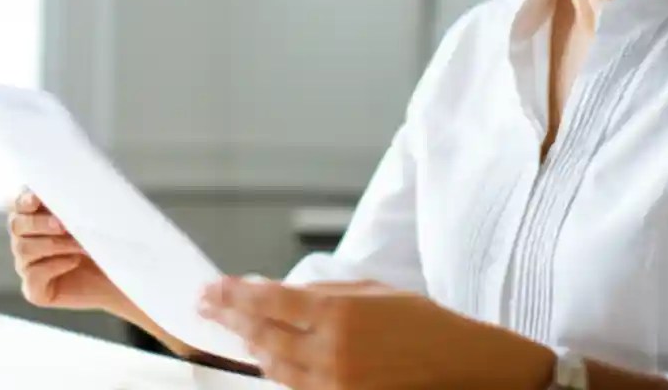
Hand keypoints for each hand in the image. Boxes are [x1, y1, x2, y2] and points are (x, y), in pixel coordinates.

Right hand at [6, 189, 122, 311]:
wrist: (120, 272)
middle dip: (39, 223)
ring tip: (80, 244)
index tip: (36, 199)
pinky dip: (54, 265)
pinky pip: (33, 275)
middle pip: (16, 225)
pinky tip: (74, 261)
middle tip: (64, 224)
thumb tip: (68, 189)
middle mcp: (24, 240)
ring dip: (54, 244)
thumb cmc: (103, 238)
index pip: (14, 202)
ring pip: (24, 249)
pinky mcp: (34, 290)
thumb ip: (73, 201)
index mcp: (32, 216)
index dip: (21, 199)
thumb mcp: (90, 214)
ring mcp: (26, 265)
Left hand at [199, 277, 555, 389]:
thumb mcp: (371, 290)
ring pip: (275, 366)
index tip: (210, 288)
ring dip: (251, 346)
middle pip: (262, 335)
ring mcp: (335, 383)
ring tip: (233, 330)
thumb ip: (322, 291)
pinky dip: (280, 370)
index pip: (268, 302)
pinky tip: (267, 356)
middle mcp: (331, 352)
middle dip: (229, 319)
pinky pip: (298, 387)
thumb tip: (278, 290)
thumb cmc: (422, 322)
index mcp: (338, 313)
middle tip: (206, 306)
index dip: (233, 295)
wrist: (461, 364)